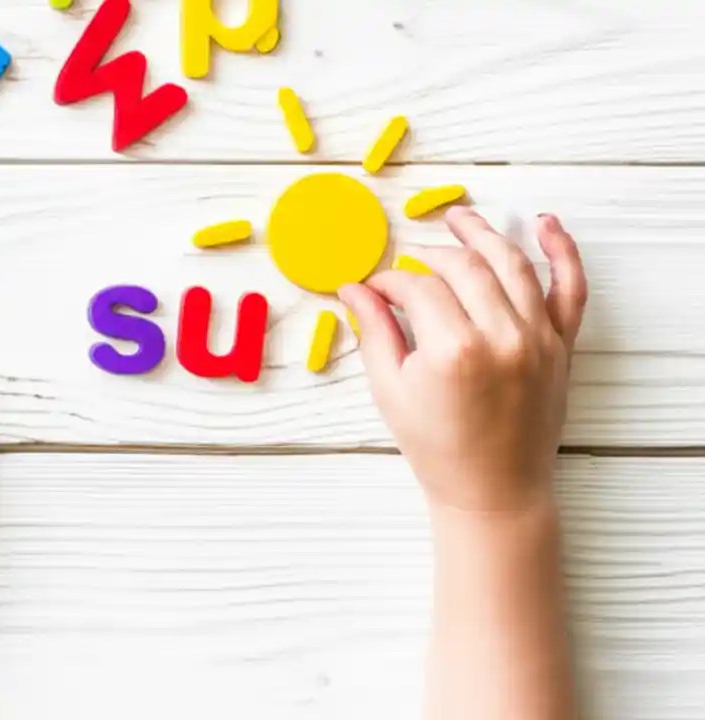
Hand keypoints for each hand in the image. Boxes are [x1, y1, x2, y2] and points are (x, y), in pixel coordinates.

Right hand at [340, 209, 586, 512]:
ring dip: (484, 233)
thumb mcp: (389, 389)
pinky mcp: (561, 346)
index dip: (390, 280)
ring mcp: (537, 339)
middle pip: (464, 266)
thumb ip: (373, 331)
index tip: (375, 287)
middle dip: (430, 254)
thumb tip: (352, 288)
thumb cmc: (437, 448)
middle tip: (409, 259)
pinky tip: (546, 224)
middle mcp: (501, 336)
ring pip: (512, 263)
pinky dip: (563, 251)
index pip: (417, 287)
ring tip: (460, 217)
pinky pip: (570, 288)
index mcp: (452, 349)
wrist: (493, 491)